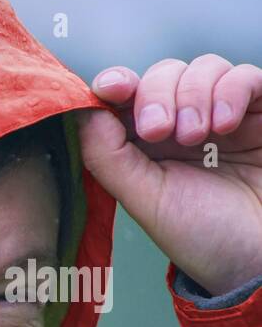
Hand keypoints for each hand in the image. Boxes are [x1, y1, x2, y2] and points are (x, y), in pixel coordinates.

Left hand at [76, 56, 261, 295]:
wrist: (259, 259)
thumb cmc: (203, 236)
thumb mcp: (146, 201)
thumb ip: (109, 157)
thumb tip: (82, 112)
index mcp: (146, 147)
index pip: (126, 98)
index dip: (115, 84)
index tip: (110, 89)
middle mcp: (183, 125)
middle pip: (162, 75)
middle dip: (155, 94)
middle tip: (159, 130)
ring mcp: (224, 115)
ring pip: (202, 67)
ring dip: (193, 94)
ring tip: (196, 136)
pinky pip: (245, 75)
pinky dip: (231, 90)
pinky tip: (224, 125)